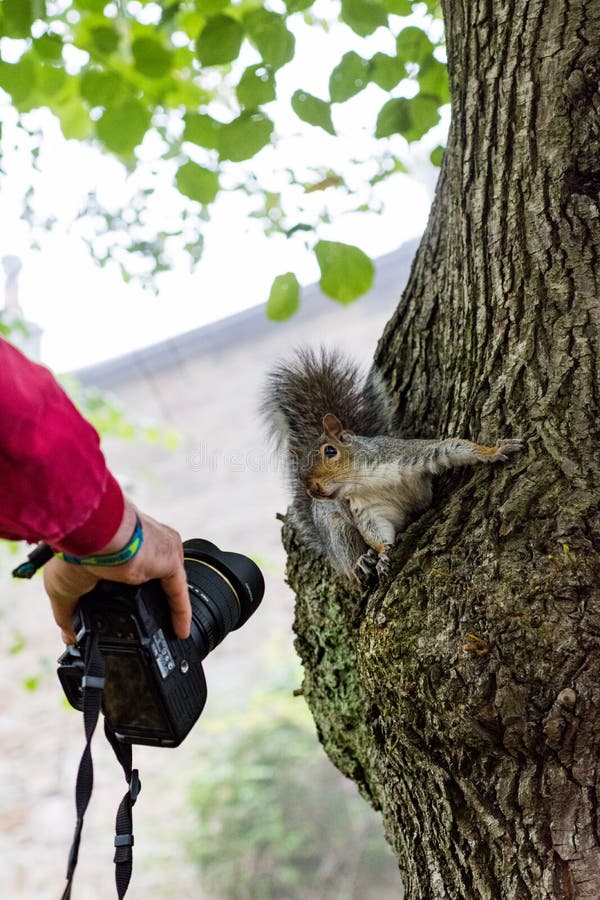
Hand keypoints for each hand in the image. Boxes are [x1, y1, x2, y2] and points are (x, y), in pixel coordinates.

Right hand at [44, 501, 190, 643]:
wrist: (89, 537)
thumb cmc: (73, 551)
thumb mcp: (63, 588)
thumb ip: (70, 614)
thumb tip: (70, 636)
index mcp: (115, 541)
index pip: (127, 566)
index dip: (125, 589)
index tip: (124, 612)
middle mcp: (139, 541)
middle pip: (151, 574)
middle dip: (150, 598)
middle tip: (151, 626)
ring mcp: (156, 549)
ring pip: (166, 581)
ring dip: (167, 604)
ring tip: (168, 630)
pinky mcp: (168, 558)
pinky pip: (178, 590)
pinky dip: (180, 612)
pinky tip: (180, 632)